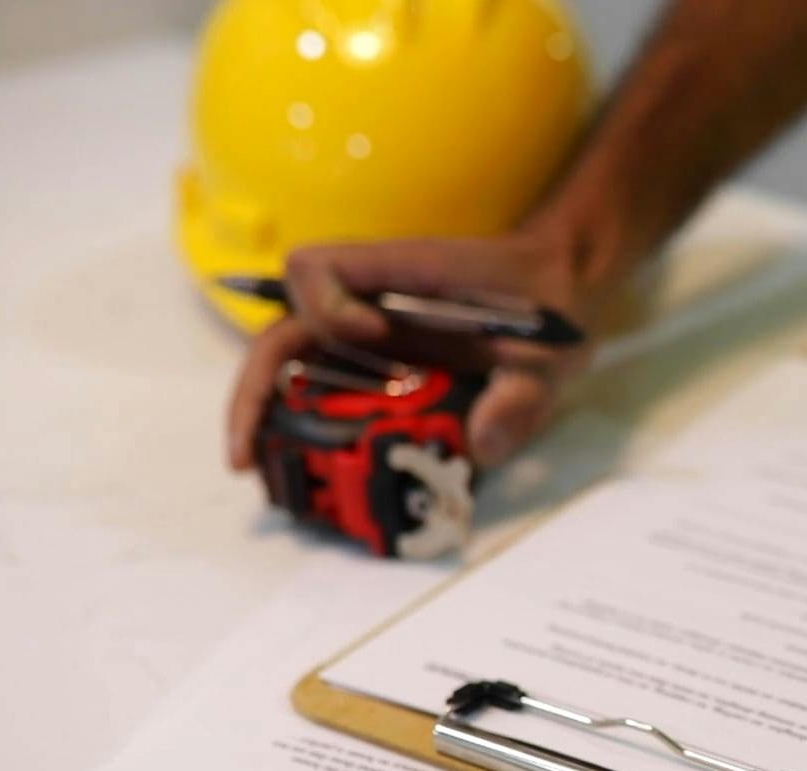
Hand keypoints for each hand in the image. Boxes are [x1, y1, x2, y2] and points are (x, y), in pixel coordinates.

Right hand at [225, 234, 596, 471]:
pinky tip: (305, 463)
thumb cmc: (552, 302)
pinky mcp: (381, 359)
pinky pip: (326, 383)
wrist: (563, 286)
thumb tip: (482, 443)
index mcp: (401, 275)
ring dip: (267, 410)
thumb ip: (522, 396)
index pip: (317, 267)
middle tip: (244, 455)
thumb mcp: (552, 352)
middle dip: (255, 388)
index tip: (374, 336)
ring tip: (256, 468)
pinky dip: (305, 420)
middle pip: (282, 330)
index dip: (327, 306)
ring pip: (293, 360)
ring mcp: (371, 331)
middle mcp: (370, 300)